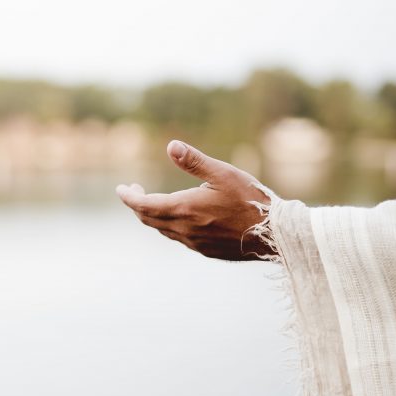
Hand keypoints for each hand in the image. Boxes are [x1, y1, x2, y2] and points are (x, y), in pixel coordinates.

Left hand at [116, 140, 272, 260]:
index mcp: (184, 209)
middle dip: (138, 204)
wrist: (275, 235)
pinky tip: (179, 217)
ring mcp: (194, 243)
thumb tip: (170, 145)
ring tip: (154, 200)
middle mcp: (184, 229)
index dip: (128, 198)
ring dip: (153, 215)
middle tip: (135, 190)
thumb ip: (194, 161)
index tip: (120, 189)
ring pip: (163, 229)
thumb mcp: (223, 173)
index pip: (143, 206)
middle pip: (149, 219)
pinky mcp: (205, 250)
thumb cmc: (251, 200)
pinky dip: (169, 225)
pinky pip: (178, 238)